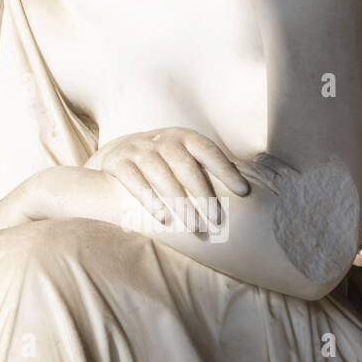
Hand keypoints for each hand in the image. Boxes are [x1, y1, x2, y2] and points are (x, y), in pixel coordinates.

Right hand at [85, 128, 249, 232]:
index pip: (206, 149)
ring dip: (178, 201)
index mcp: (182, 136)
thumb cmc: (161, 163)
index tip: (244, 192)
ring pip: (159, 172)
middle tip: (217, 220)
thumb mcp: (182, 157)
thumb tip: (246, 192)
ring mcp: (136, 149)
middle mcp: (159, 139)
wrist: (114, 155)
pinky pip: (133, 179)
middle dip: (202, 193)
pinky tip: (163, 218)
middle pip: (184, 164)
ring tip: (194, 225)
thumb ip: (205, 168)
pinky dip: (149, 199)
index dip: (225, 169)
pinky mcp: (117, 161)